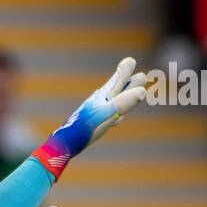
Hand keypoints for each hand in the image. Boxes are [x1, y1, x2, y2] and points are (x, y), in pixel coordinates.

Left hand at [34, 56, 147, 178]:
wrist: (63, 145)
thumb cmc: (84, 129)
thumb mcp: (105, 114)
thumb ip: (122, 103)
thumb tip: (142, 91)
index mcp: (103, 96)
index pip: (118, 80)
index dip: (125, 71)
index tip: (130, 61)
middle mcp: (100, 102)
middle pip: (118, 90)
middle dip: (130, 84)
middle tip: (142, 77)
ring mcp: (96, 114)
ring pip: (114, 103)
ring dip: (124, 98)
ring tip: (132, 94)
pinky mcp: (94, 127)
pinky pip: (108, 118)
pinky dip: (116, 116)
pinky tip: (117, 120)